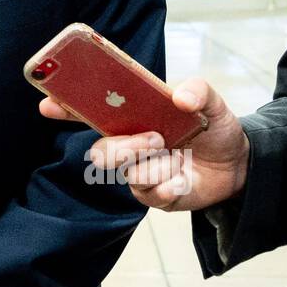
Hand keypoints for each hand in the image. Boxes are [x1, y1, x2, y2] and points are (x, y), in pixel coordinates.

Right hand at [39, 76, 249, 210]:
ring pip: (128, 173)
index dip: (65, 108)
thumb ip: (198, 90)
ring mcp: (136, 171)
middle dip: (126, 147)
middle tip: (157, 138)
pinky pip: (150, 193)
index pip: (88, 112)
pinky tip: (184, 178)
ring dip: (160, 164)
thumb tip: (181, 98)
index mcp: (130, 116)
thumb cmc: (212, 128)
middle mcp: (126, 144)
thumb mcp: (210, 101)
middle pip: (99, 152)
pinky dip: (172, 184)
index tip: (48, 106)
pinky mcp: (152, 195)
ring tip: (179, 158)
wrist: (238, 163)